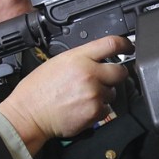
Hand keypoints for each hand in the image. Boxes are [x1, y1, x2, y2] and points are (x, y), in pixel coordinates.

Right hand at [0, 36, 132, 152]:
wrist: (28, 114)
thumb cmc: (37, 91)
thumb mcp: (56, 63)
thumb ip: (80, 59)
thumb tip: (97, 60)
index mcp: (78, 58)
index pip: (110, 44)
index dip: (124, 44)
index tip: (129, 47)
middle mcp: (89, 74)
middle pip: (120, 71)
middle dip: (116, 74)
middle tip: (107, 78)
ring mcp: (94, 93)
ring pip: (112, 92)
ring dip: (104, 94)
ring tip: (84, 96)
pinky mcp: (95, 111)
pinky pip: (107, 108)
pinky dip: (98, 109)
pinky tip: (82, 107)